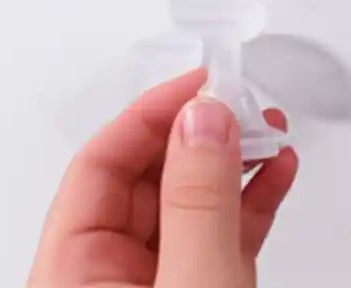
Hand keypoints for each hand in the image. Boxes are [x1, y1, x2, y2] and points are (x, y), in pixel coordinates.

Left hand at [27, 69, 298, 286]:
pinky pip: (222, 236)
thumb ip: (198, 204)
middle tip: (242, 102)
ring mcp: (160, 286)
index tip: (202, 83)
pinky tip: (276, 171)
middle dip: (201, 132)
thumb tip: (203, 121)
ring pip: (192, 205)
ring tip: (269, 129)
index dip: (151, 115)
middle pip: (149, 179)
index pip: (100, 167)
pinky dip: (251, 201)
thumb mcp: (192, 284)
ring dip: (234, 162)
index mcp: (74, 273)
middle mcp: (111, 277)